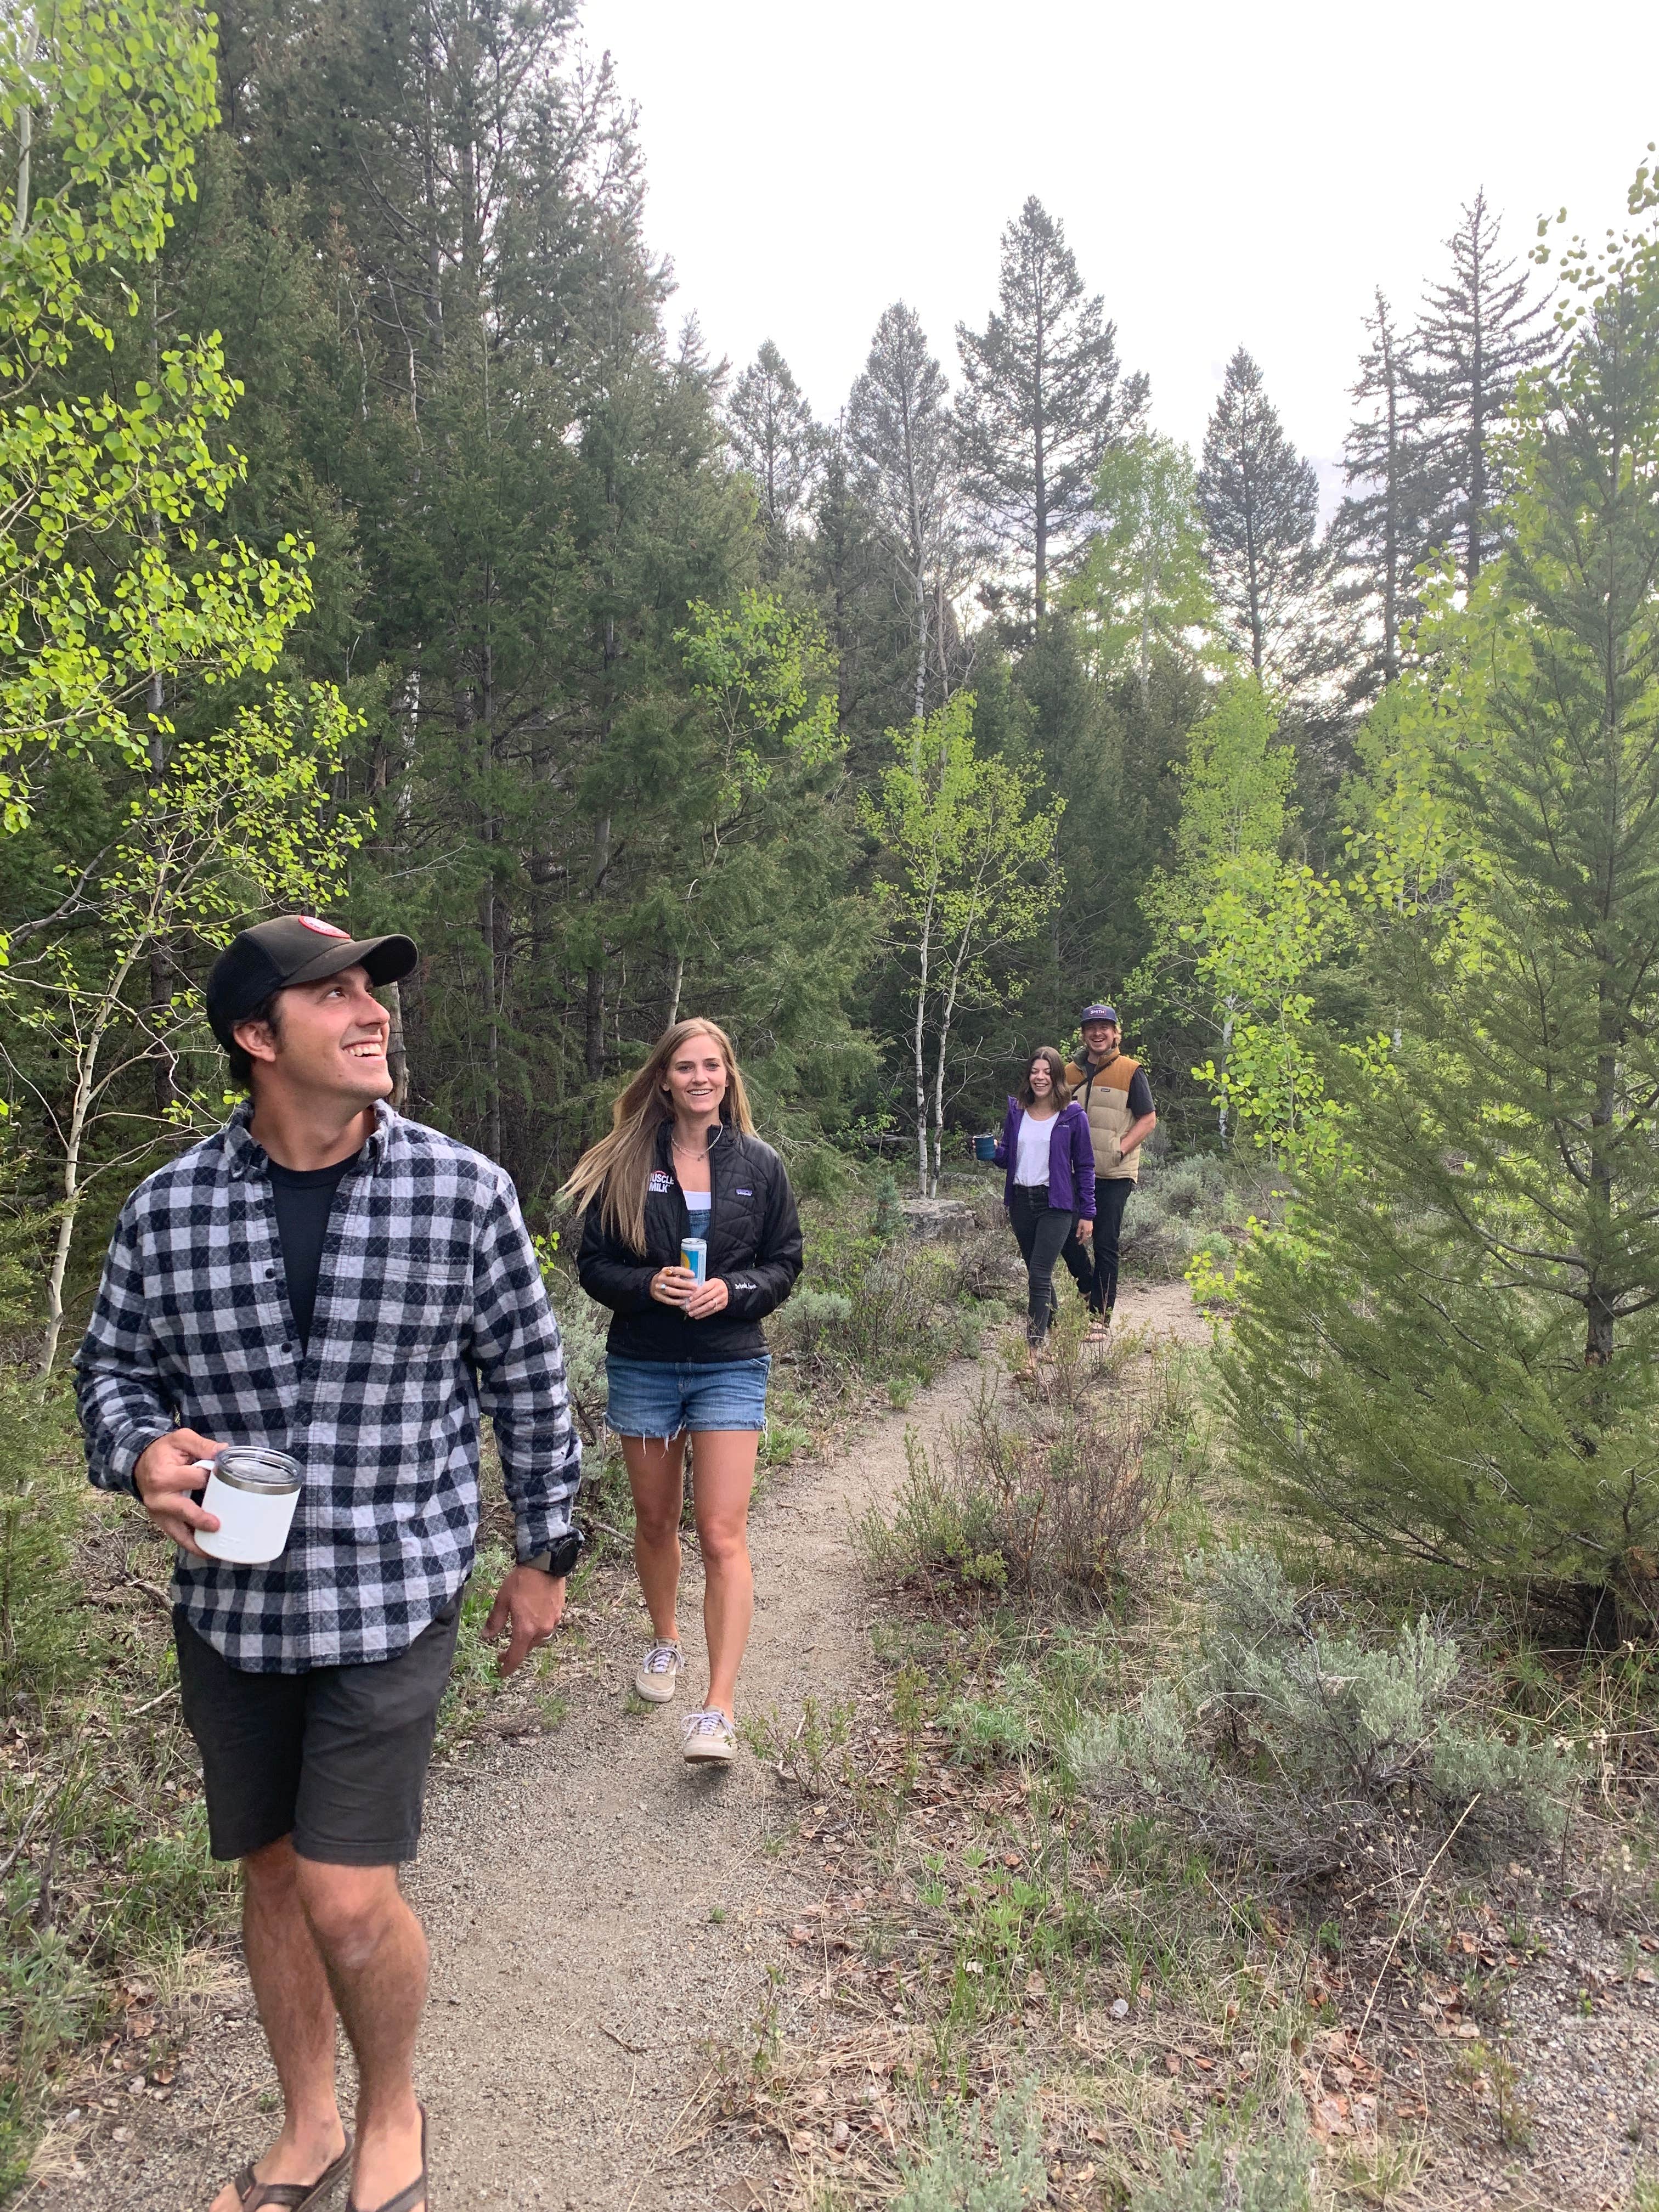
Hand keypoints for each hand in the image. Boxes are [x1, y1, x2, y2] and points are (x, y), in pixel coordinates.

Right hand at [134, 1429, 227, 1558]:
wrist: (140, 1463)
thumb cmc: (163, 1452)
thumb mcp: (180, 1439)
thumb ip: (201, 1445)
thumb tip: (223, 1451)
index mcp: (164, 1476)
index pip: (194, 1479)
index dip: (211, 1477)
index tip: (224, 1475)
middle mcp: (159, 1498)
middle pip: (182, 1510)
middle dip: (199, 1519)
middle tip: (217, 1525)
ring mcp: (159, 1513)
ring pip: (177, 1533)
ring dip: (195, 1543)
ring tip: (214, 1551)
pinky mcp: (162, 1521)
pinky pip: (176, 1537)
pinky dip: (191, 1545)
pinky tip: (207, 1551)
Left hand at [484, 1565, 568, 1676]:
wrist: (546, 1563)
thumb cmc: (521, 1581)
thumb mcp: (502, 1600)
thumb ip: (494, 1622)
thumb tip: (486, 1638)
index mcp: (525, 1630)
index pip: (516, 1657)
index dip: (507, 1668)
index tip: (501, 1673)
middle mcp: (541, 1630)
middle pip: (527, 1648)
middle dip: (515, 1652)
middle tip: (503, 1652)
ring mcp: (553, 1622)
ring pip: (538, 1639)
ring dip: (527, 1640)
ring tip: (518, 1633)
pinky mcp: (559, 1613)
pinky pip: (547, 1627)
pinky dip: (537, 1628)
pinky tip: (532, 1619)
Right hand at [650, 1264, 697, 1307]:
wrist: (651, 1285)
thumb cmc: (666, 1278)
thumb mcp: (670, 1273)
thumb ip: (679, 1273)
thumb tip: (693, 1276)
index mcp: (665, 1271)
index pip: (675, 1270)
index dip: (684, 1272)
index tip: (693, 1275)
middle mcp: (661, 1278)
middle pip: (674, 1281)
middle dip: (685, 1284)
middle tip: (695, 1286)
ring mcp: (658, 1288)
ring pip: (671, 1291)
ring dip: (682, 1293)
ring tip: (690, 1294)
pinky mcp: (658, 1296)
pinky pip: (668, 1300)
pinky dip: (676, 1301)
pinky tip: (683, 1301)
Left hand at [684, 1275, 729, 1319]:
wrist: (727, 1288)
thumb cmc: (714, 1285)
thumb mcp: (709, 1282)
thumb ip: (701, 1287)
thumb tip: (689, 1294)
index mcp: (714, 1283)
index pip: (705, 1288)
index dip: (697, 1294)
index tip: (690, 1299)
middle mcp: (719, 1290)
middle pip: (706, 1298)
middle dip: (696, 1303)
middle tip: (688, 1307)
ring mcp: (722, 1298)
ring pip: (709, 1306)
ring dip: (699, 1311)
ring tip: (691, 1313)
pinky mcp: (722, 1305)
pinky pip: (712, 1311)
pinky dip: (704, 1314)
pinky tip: (697, 1316)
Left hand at [1077, 1219, 1092, 1241]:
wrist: (1087, 1216)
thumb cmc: (1083, 1220)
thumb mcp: (1079, 1226)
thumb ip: (1078, 1231)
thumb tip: (1077, 1236)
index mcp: (1086, 1231)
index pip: (1084, 1238)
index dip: (1081, 1241)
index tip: (1079, 1243)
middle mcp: (1089, 1231)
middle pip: (1086, 1238)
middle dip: (1083, 1240)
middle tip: (1080, 1240)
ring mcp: (1091, 1229)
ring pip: (1088, 1235)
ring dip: (1085, 1237)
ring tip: (1081, 1236)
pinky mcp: (1091, 1228)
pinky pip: (1089, 1233)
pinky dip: (1087, 1234)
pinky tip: (1084, 1232)